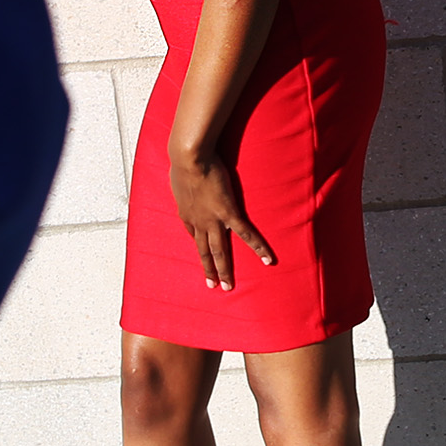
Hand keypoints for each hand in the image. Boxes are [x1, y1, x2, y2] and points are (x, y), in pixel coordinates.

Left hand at [169, 149, 276, 291]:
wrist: (190, 158)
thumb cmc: (183, 160)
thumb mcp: (179, 175)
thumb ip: (184, 182)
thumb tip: (184, 177)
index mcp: (186, 213)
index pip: (192, 233)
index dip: (198, 242)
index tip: (201, 251)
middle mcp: (198, 222)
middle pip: (204, 250)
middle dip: (209, 269)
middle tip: (213, 286)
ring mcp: (213, 220)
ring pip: (219, 251)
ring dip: (223, 269)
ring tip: (229, 287)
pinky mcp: (228, 214)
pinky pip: (246, 235)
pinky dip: (257, 248)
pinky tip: (267, 259)